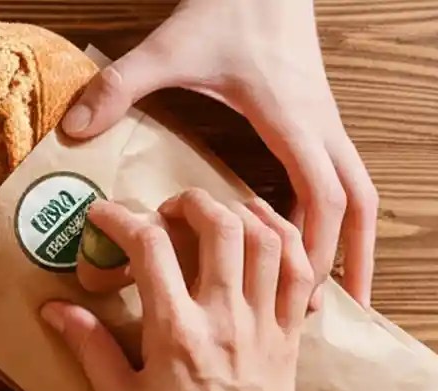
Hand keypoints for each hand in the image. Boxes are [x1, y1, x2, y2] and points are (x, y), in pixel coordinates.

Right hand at [42, 190, 317, 390]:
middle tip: (164, 212)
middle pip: (218, 225)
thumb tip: (56, 309)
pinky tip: (264, 238)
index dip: (120, 217)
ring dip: (239, 213)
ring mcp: (265, 327)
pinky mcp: (290, 340)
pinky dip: (287, 242)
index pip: (150, 246)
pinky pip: (302, 274)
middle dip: (186, 202)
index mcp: (176, 334)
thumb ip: (91, 349)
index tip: (102, 216)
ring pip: (267, 240)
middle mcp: (225, 320)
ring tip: (214, 217)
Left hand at [62, 0, 375, 308]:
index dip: (315, 248)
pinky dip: (341, 219)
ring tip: (347, 295)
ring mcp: (327, 125)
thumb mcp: (171, 48)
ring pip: (362, 193)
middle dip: (354, 259)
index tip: (303, 294)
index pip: (320, 195)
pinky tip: (317, 246)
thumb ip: (121, 86)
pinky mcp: (321, 121)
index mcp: (292, 122)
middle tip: (340, 314)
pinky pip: (346, 179)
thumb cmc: (229, 9)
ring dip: (358, 243)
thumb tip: (75, 131)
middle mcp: (320, 129)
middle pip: (359, 204)